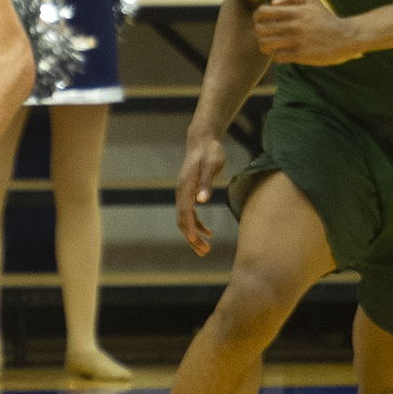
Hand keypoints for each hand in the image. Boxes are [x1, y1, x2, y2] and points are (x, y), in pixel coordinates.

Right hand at [175, 134, 228, 255]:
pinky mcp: (190, 194)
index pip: (184, 212)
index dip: (189, 228)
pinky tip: (208, 233)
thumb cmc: (209, 153)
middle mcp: (181, 193)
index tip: (194, 241)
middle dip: (191, 238)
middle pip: (183, 221)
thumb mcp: (211, 166)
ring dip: (194, 235)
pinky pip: (190, 214)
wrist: (203, 142)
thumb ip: (206, 183)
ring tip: (205, 249)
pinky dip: (198, 225)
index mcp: (185, 188)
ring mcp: (184, 194)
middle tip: (203, 252)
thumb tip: (201, 201)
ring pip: (186, 220)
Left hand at [253, 0, 364, 66]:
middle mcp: (293, 26)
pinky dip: (276, 56)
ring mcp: (296, 41)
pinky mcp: (300, 55)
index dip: (257, 16)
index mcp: (294, 11)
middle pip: (261, 29)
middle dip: (258, 32)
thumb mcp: (313, 0)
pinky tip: (281, 53)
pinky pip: (277, 57)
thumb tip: (273, 2)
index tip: (261, 20)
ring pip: (266, 45)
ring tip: (269, 45)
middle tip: (264, 34)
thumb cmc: (326, 18)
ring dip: (264, 46)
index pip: (263, 12)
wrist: (345, 37)